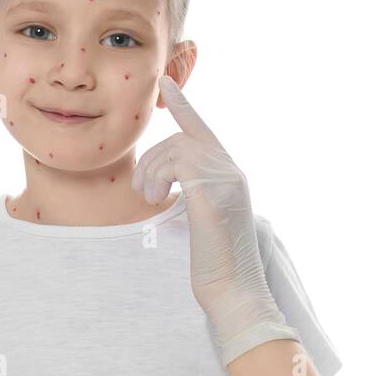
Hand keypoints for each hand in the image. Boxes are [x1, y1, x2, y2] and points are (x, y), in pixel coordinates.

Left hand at [131, 76, 300, 366]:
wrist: (233, 291)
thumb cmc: (215, 263)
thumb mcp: (201, 219)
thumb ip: (192, 192)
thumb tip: (167, 181)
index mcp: (230, 175)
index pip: (202, 130)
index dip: (183, 105)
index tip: (165, 83)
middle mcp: (232, 171)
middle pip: (182, 139)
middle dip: (153, 160)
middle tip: (143, 191)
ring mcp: (226, 180)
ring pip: (176, 149)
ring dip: (153, 171)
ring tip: (149, 198)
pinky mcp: (214, 192)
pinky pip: (178, 163)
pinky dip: (160, 178)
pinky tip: (158, 200)